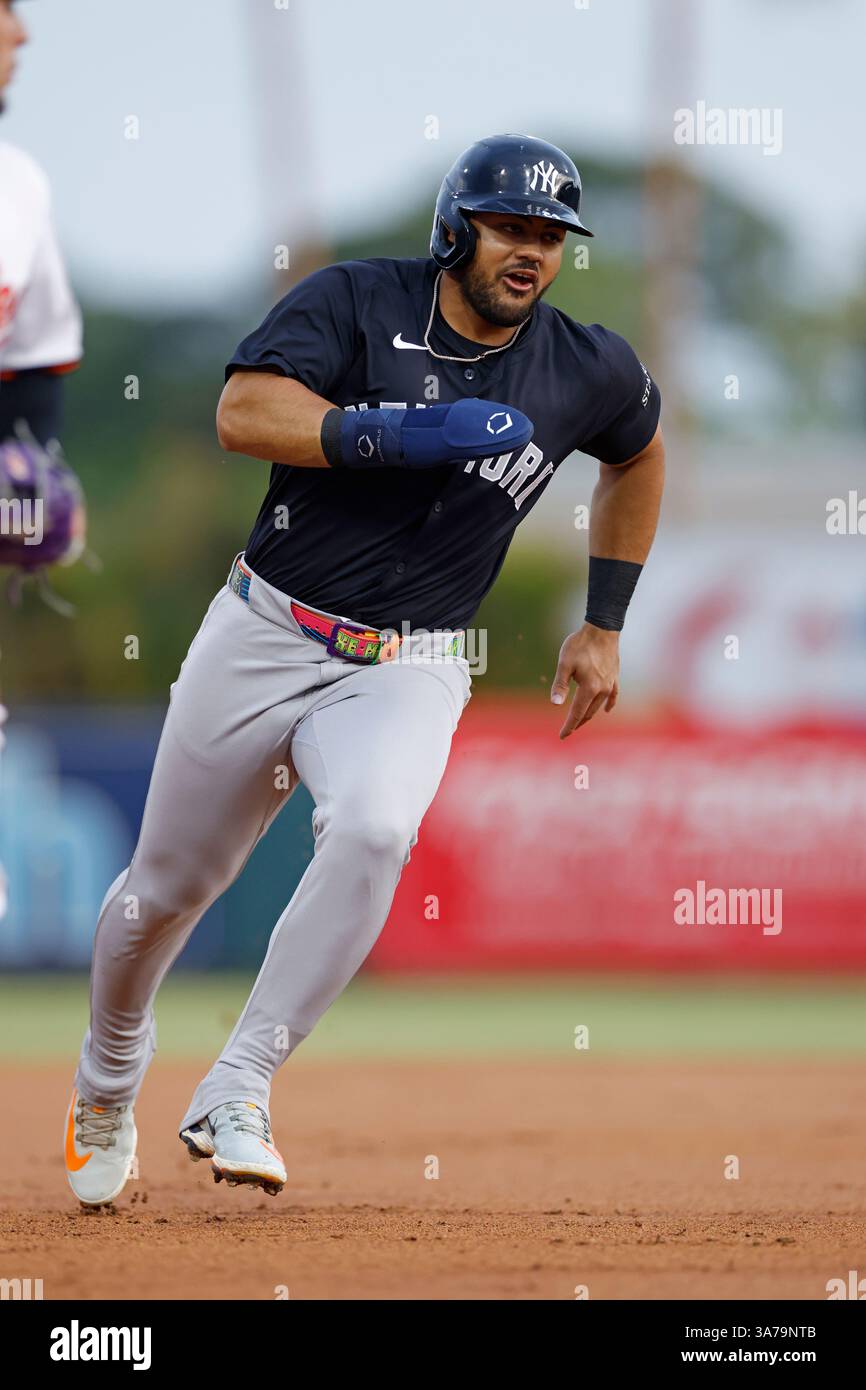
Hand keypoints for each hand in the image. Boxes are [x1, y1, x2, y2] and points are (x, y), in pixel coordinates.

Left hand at [550, 624, 619, 738]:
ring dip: (589, 714)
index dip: (569, 726)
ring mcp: (610, 683)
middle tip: (568, 730)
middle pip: (588, 712)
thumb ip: (560, 685)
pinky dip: (609, 704)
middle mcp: (602, 689)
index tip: (562, 736)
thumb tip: (555, 704)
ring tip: (580, 721)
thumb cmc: (580, 645)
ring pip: (599, 705)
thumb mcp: (564, 664)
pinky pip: (613, 695)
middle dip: (578, 722)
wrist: (602, 629)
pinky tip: (608, 710)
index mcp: (589, 688)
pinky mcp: (615, 676)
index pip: (577, 713)